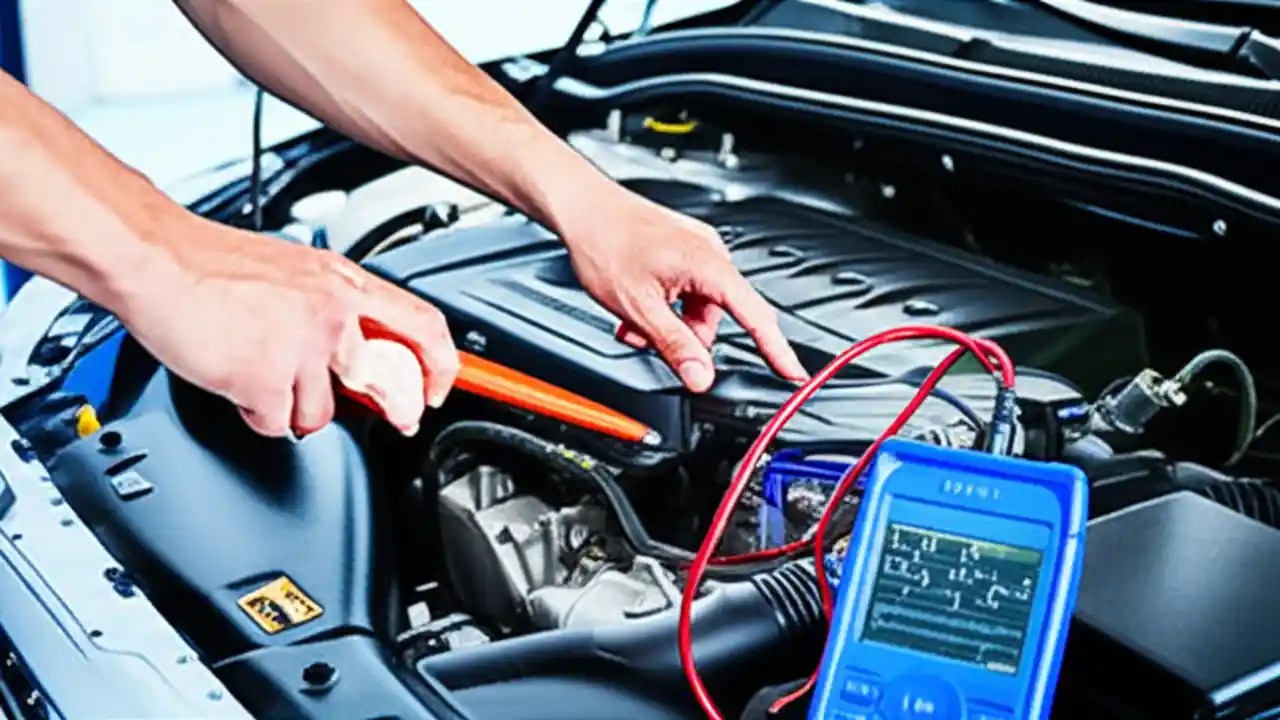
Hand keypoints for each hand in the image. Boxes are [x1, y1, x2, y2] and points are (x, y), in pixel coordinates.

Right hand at [115, 219, 458, 436]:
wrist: (156, 260)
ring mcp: (301, 349)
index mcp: (344, 283)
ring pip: (321, 413)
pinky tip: (239, 385)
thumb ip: (334, 308)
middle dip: (389, 408)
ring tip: (264, 376)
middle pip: (383, 381)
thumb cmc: (212, 265)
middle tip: (390, 416)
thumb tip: (358, 348)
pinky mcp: (265, 379)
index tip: (441, 387)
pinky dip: (256, 414)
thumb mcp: (296, 273)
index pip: (424, 324)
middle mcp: (331, 315)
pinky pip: (276, 423)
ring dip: (295, 408)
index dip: (443, 364)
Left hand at [558, 191, 807, 391]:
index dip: (776, 349)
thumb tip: (701, 376)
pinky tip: (637, 305)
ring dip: (667, 324)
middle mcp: (710, 254)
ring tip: (633, 317)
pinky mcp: (682, 253)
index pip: (756, 316)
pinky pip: (684, 294)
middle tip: (647, 334)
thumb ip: (675, 346)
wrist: (582, 207)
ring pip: (695, 311)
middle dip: (684, 337)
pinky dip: (663, 307)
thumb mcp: (640, 307)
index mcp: (709, 264)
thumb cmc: (605, 242)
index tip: (793, 372)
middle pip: (716, 319)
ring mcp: (696, 251)